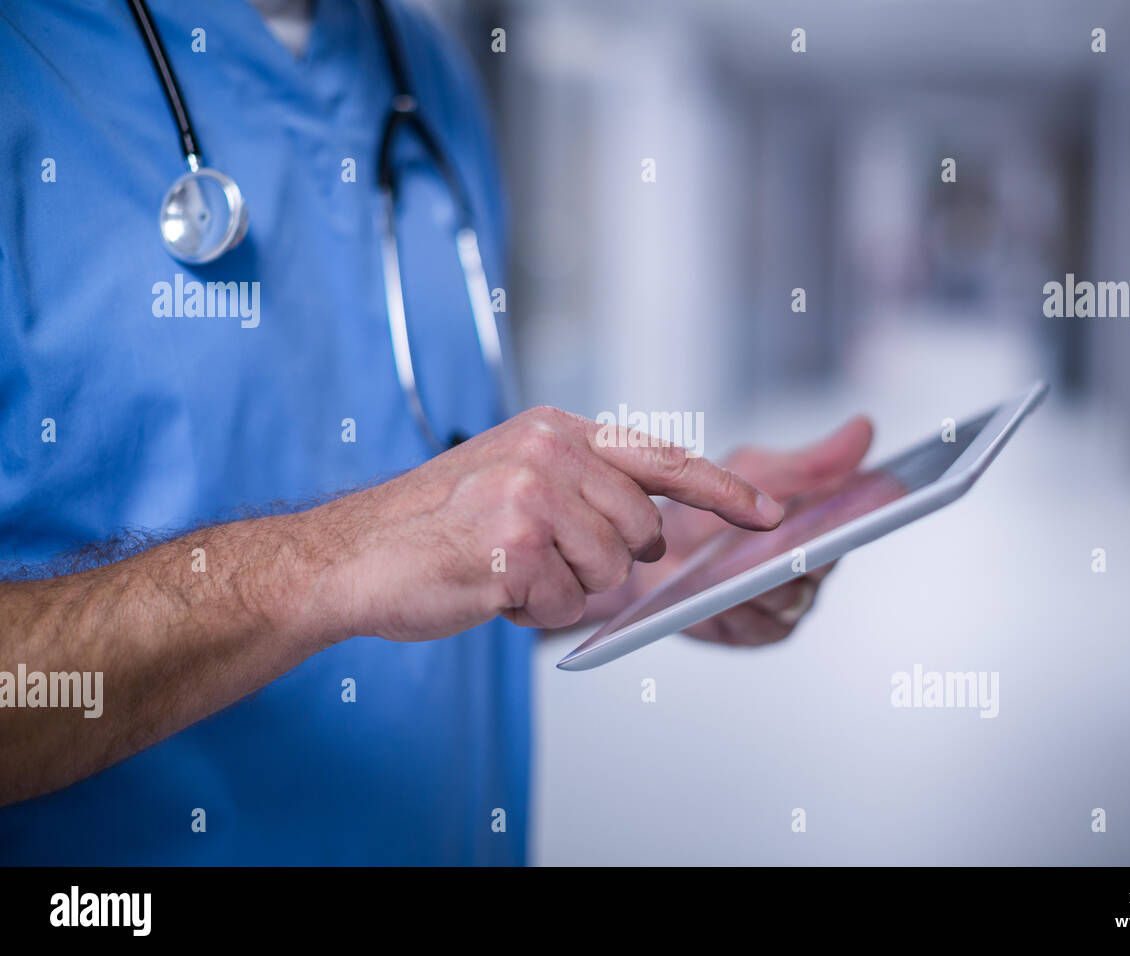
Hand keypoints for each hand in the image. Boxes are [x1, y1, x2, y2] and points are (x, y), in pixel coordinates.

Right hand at [305, 406, 786, 641]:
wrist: (352, 555)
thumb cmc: (434, 526)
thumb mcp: (515, 476)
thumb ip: (584, 487)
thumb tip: (653, 526)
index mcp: (556, 431)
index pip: (661, 459)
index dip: (722, 491)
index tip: (768, 514)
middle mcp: (550, 452)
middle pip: (641, 533)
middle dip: (603, 563)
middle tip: (542, 559)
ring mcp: (532, 494)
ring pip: (609, 573)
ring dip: (563, 591)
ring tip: (508, 572)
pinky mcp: (514, 544)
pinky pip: (563, 605)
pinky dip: (532, 614)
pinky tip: (491, 590)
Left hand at [627, 416, 872, 646]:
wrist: (648, 551)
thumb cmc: (706, 509)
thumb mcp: (754, 471)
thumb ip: (808, 462)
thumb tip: (864, 428)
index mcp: (822, 526)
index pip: (856, 520)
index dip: (867, 509)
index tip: (880, 494)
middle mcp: (812, 569)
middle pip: (822, 562)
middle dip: (806, 545)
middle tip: (790, 528)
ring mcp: (787, 604)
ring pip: (789, 595)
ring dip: (764, 577)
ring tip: (742, 560)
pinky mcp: (757, 633)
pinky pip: (757, 624)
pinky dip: (738, 607)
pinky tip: (722, 595)